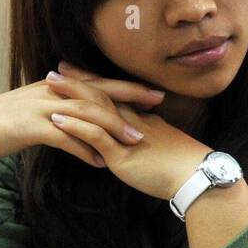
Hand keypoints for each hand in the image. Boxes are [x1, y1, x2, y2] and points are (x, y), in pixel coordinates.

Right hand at [0, 71, 166, 198]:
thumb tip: (88, 120)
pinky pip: (62, 137)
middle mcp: (51, 91)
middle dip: (129, 97)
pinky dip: (83, 149)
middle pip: (97, 91)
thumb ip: (63, 110)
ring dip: (111, 127)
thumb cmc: (6, 123)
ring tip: (134, 141)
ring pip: (84, 114)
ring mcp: (39, 108)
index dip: (127, 86)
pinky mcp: (28, 127)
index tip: (153, 92)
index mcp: (56, 86)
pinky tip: (99, 161)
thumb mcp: (38, 109)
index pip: (98, 82)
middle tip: (157, 104)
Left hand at [45, 62, 213, 200]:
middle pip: (102, 95)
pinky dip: (75, 126)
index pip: (114, 95)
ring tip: (50, 87)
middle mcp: (133, 122)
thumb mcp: (162, 144)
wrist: (197, 176)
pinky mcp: (122, 155)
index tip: (75, 72)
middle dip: (78, 82)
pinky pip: (96, 136)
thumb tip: (132, 136)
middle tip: (55, 71)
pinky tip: (57, 121)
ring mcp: (126, 137)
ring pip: (96, 109)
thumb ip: (144, 137)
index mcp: (142, 119)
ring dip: (71, 96)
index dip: (94, 82)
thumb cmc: (182, 166)